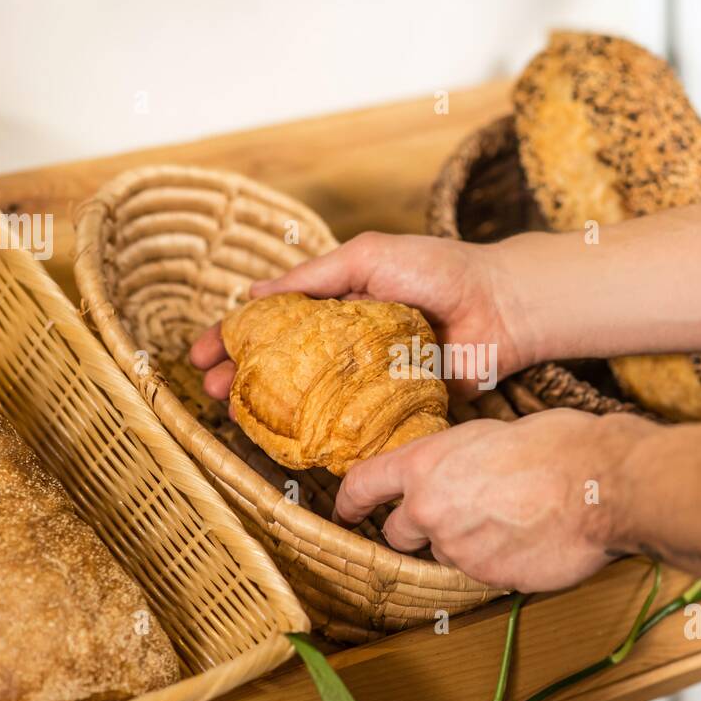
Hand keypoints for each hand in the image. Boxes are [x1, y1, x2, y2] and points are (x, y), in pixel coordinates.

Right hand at [188, 231, 539, 401]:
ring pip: (308, 400)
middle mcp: (344, 343)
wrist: (503, 308)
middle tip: (213, 393)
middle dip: (242, 378)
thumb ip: (316, 277)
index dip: (232, 337)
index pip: (272, 321)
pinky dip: (320, 435)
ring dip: (270, 410)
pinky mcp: (391, 407)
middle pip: (281, 365)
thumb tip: (255, 295)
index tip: (198, 355)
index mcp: (335, 304)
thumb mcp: (369, 257)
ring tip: (238, 418)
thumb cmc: (439, 270)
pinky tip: (292, 443)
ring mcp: (365, 377)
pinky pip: (349, 425)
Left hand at [334, 409, 653, 591]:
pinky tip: (528, 540)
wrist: (601, 484)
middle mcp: (430, 510)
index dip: (349, 502)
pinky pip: (481, 574)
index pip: (364, 485)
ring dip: (464, 544)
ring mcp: (457, 550)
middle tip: (457, 513)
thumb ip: (456, 461)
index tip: (344, 512)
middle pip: (398, 533)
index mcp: (424, 464)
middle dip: (419, 528)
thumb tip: (454, 474)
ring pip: (445, 554)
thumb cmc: (557, 446)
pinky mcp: (488, 579)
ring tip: (509, 520)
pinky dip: (497, 562)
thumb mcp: (490, 435)